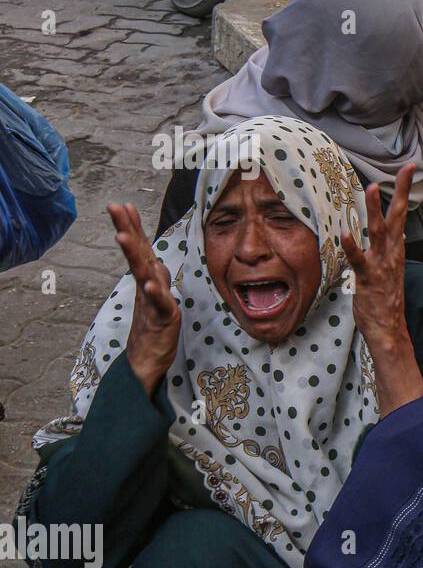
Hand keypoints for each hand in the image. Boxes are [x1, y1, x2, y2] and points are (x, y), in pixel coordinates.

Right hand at [108, 203, 179, 395]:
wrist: (146, 363)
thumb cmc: (153, 329)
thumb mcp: (158, 299)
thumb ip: (156, 280)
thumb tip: (156, 262)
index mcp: (147, 281)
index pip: (141, 249)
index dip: (133, 227)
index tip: (124, 204)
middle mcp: (147, 288)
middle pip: (137, 255)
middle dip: (126, 229)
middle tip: (113, 207)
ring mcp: (152, 303)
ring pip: (144, 275)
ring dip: (134, 254)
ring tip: (123, 235)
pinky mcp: (162, 319)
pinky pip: (158, 304)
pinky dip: (154, 293)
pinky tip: (149, 283)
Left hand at [341, 164, 422, 414]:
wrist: (389, 332)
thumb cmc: (385, 302)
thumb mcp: (391, 270)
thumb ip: (393, 250)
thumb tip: (399, 233)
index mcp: (396, 251)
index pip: (402, 215)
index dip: (404, 191)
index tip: (409, 169)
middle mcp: (392, 255)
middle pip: (398, 217)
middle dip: (401, 192)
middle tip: (405, 169)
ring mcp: (381, 266)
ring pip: (379, 234)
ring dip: (375, 211)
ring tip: (372, 189)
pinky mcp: (368, 279)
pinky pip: (360, 260)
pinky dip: (353, 246)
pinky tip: (345, 233)